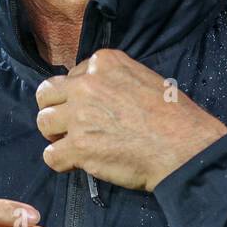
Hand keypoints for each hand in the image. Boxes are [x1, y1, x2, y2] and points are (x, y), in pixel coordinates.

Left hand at [35, 49, 226, 192]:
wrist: (184, 148)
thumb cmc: (174, 116)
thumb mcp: (144, 78)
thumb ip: (114, 80)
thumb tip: (99, 92)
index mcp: (104, 62)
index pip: (72, 75)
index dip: (78, 95)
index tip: (92, 109)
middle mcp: (86, 84)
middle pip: (46, 93)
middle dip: (54, 109)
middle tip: (70, 125)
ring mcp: (79, 115)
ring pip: (43, 122)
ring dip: (56, 136)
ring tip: (75, 145)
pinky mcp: (79, 147)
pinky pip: (50, 155)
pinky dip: (61, 162)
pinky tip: (77, 164)